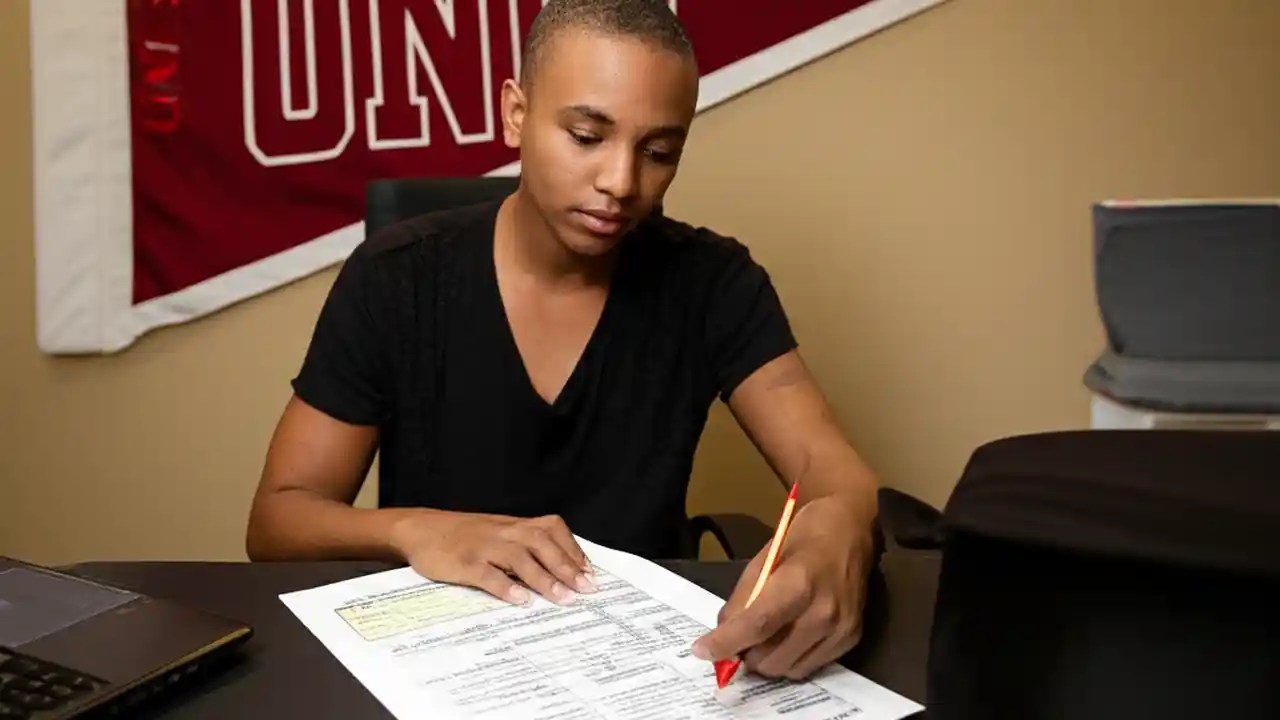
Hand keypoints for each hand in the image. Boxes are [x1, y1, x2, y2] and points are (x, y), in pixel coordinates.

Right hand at [390, 511, 597, 605]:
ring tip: (562, 597)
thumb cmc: (462, 534)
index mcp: (513, 525)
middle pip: (541, 543)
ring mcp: (483, 546)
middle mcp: (503, 532)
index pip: (551, 530)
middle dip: (566, 566)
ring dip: (544, 578)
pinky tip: (520, 599)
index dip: (572, 550)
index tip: (589, 571)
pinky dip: (506, 586)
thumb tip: (555, 568)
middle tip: (585, 588)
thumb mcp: (495, 531)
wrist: (420, 528)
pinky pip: (488, 573)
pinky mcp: (464, 562)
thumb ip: (521, 545)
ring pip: (520, 557)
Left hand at [691, 498, 872, 679]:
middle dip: (747, 654)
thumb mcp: (763, 560)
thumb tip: (722, 633)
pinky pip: (810, 666)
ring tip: (765, 639)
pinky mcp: (851, 639)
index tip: (701, 651)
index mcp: (798, 583)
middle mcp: (823, 612)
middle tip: (739, 641)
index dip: (726, 642)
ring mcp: (840, 629)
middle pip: (772, 657)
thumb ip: (743, 598)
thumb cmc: (801, 539)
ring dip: (769, 660)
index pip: (757, 624)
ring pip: (789, 669)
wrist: (850, 531)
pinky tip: (789, 636)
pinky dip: (792, 658)